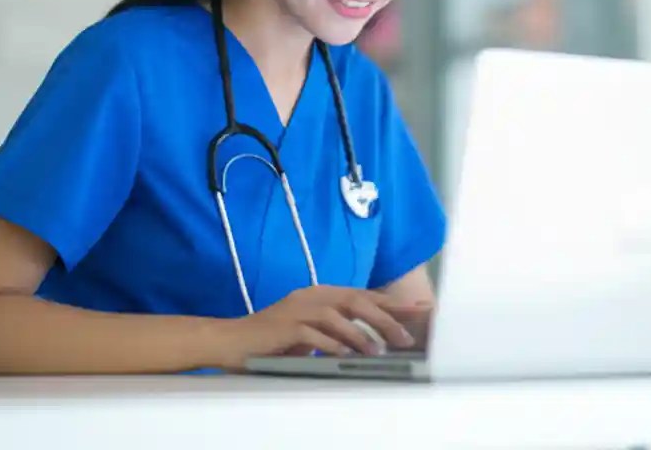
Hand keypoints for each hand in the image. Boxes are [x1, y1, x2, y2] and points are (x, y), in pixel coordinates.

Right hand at [225, 286, 421, 366]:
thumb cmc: (273, 340)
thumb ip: (336, 330)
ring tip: (379, 351)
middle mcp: (311, 296)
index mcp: (320, 294)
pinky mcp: (285, 326)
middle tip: (406, 337)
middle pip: (356, 301)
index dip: (392, 303)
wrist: (231, 341)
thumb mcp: (310, 330)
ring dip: (362, 334)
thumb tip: (373, 342)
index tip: (418, 312)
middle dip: (385, 318)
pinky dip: (333, 344)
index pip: (363, 295)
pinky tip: (347, 356)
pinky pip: (314, 333)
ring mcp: (297, 309)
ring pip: (338, 314)